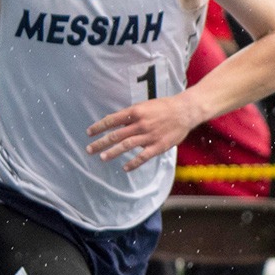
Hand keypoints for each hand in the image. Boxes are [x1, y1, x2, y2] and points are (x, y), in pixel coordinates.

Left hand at [87, 96, 201, 171]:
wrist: (185, 111)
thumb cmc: (164, 108)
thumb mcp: (145, 106)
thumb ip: (131, 116)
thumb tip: (116, 124)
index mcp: (136, 111)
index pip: (112, 120)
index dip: (99, 127)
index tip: (89, 133)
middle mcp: (140, 124)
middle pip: (116, 135)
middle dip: (100, 142)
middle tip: (89, 149)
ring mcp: (149, 136)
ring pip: (126, 146)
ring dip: (112, 152)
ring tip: (102, 157)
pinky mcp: (158, 146)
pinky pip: (143, 156)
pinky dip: (133, 163)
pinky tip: (125, 168)